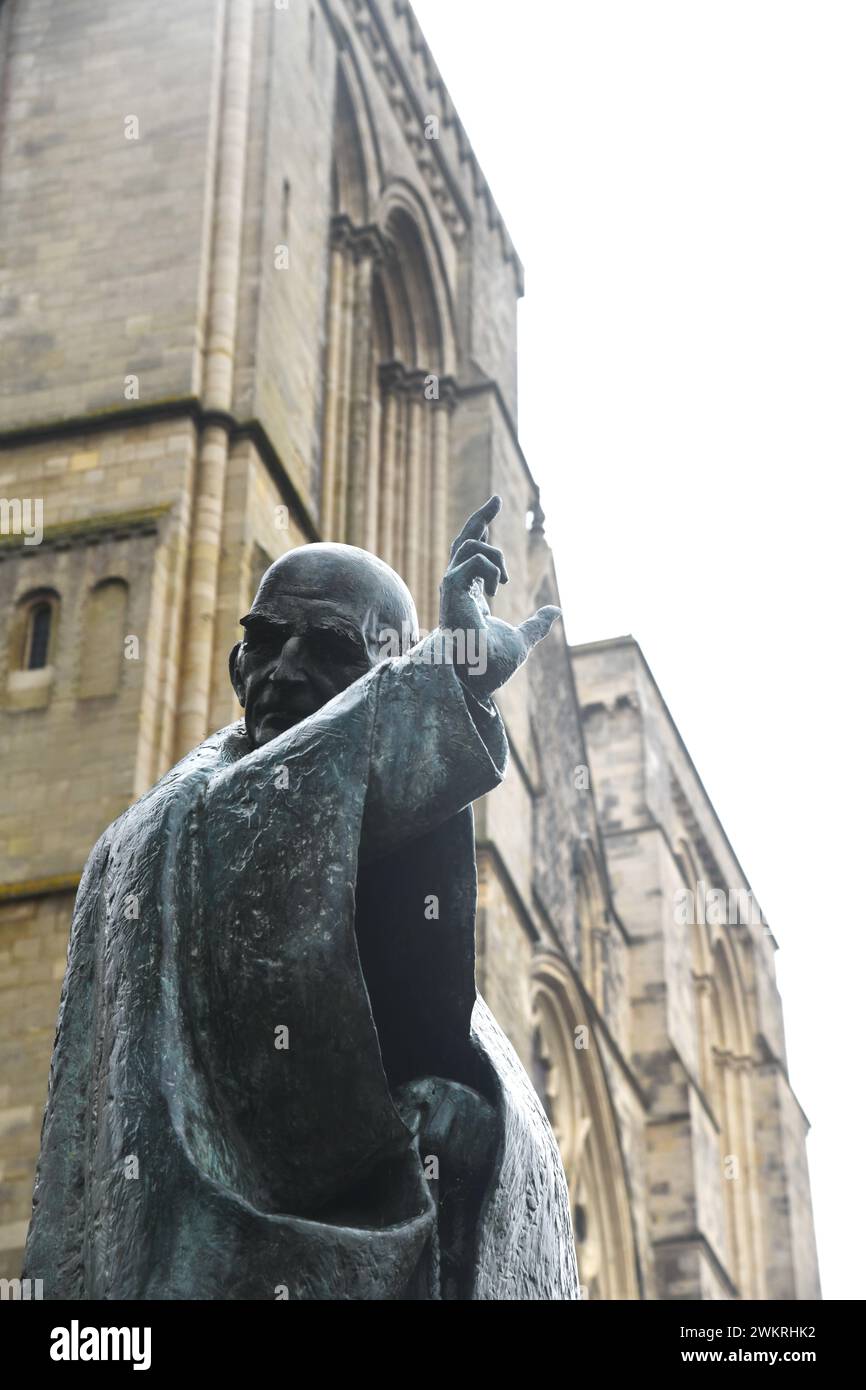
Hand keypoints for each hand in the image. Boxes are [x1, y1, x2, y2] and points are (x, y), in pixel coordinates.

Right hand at [438, 495, 561, 700]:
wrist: (477, 679)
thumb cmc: (492, 665)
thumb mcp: (522, 639)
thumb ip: (537, 624)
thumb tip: (556, 611)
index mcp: (470, 595)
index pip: (472, 554)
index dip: (482, 532)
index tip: (495, 511)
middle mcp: (458, 587)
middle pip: (464, 540)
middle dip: (481, 517)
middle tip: (497, 500)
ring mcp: (452, 587)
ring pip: (469, 545)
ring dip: (495, 555)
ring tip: (503, 582)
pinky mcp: (451, 590)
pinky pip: (472, 560)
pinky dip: (490, 568)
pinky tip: (496, 589)